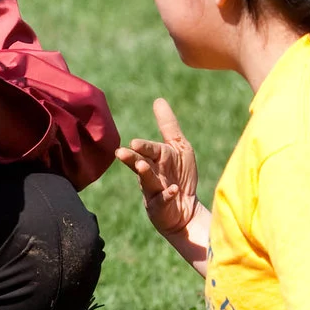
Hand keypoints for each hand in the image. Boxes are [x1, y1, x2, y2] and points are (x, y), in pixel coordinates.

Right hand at [116, 98, 198, 236]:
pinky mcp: (159, 208)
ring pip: (146, 181)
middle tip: (123, 153)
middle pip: (140, 164)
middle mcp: (150, 174)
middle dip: (132, 159)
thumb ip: (168, 126)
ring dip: (145, 174)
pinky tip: (173, 190)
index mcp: (155, 158)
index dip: (142, 147)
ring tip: (142, 167)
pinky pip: (162, 201)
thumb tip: (158, 100)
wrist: (185, 210)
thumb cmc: (180, 176)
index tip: (134, 144)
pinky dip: (167, 195)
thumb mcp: (179, 148)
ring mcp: (153, 191)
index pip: (147, 150)